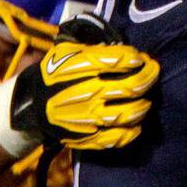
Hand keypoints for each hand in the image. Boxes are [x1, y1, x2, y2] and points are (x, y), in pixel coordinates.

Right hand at [9, 15, 159, 151]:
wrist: (33, 105)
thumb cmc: (55, 73)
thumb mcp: (67, 50)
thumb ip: (94, 47)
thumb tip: (123, 48)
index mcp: (80, 68)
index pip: (118, 60)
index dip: (136, 58)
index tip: (142, 58)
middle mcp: (87, 92)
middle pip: (130, 87)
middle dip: (148, 77)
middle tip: (153, 71)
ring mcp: (89, 118)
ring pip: (129, 113)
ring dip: (144, 104)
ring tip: (146, 97)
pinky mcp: (89, 138)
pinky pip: (118, 138)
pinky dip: (133, 131)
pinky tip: (137, 123)